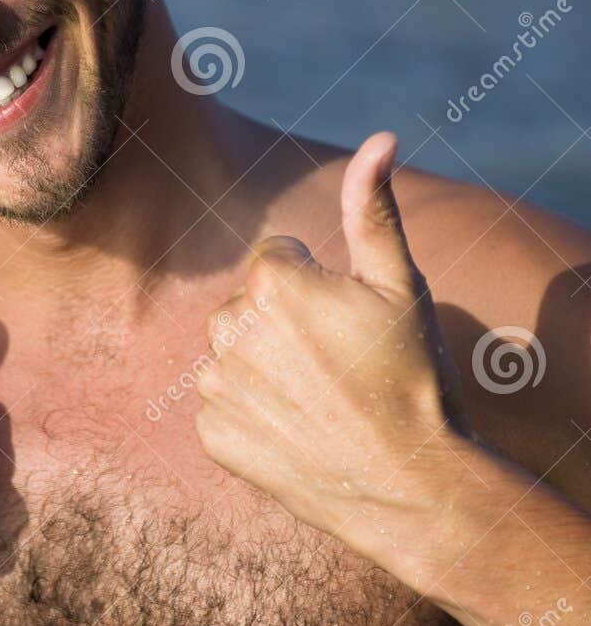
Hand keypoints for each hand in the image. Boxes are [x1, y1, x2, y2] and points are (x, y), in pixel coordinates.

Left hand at [195, 133, 468, 557]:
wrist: (409, 487)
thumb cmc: (414, 378)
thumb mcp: (403, 287)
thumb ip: (375, 208)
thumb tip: (380, 138)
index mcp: (270, 280)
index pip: (280, 256)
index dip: (322, 286)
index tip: (352, 325)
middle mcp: (226, 327)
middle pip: (251, 303)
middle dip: (287, 323)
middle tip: (341, 365)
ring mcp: (213, 385)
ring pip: (234, 353)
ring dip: (267, 367)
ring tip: (322, 399)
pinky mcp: (211, 435)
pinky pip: (224, 405)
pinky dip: (254, 414)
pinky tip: (299, 431)